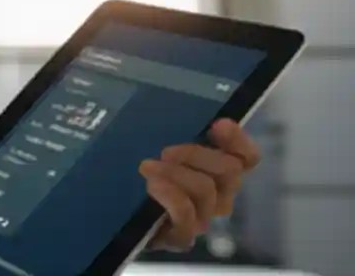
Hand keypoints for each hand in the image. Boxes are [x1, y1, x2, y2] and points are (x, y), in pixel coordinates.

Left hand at [141, 119, 260, 250]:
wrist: (108, 213)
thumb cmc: (134, 171)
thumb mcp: (152, 142)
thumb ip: (174, 129)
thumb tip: (195, 117)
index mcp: (216, 171)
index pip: (246, 157)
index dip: (238, 140)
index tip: (218, 125)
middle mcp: (217, 196)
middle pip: (229, 170)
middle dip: (196, 154)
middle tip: (165, 152)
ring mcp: (201, 218)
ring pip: (206, 190)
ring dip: (175, 174)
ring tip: (147, 167)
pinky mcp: (181, 237)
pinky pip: (187, 217)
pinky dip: (171, 197)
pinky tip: (151, 187)